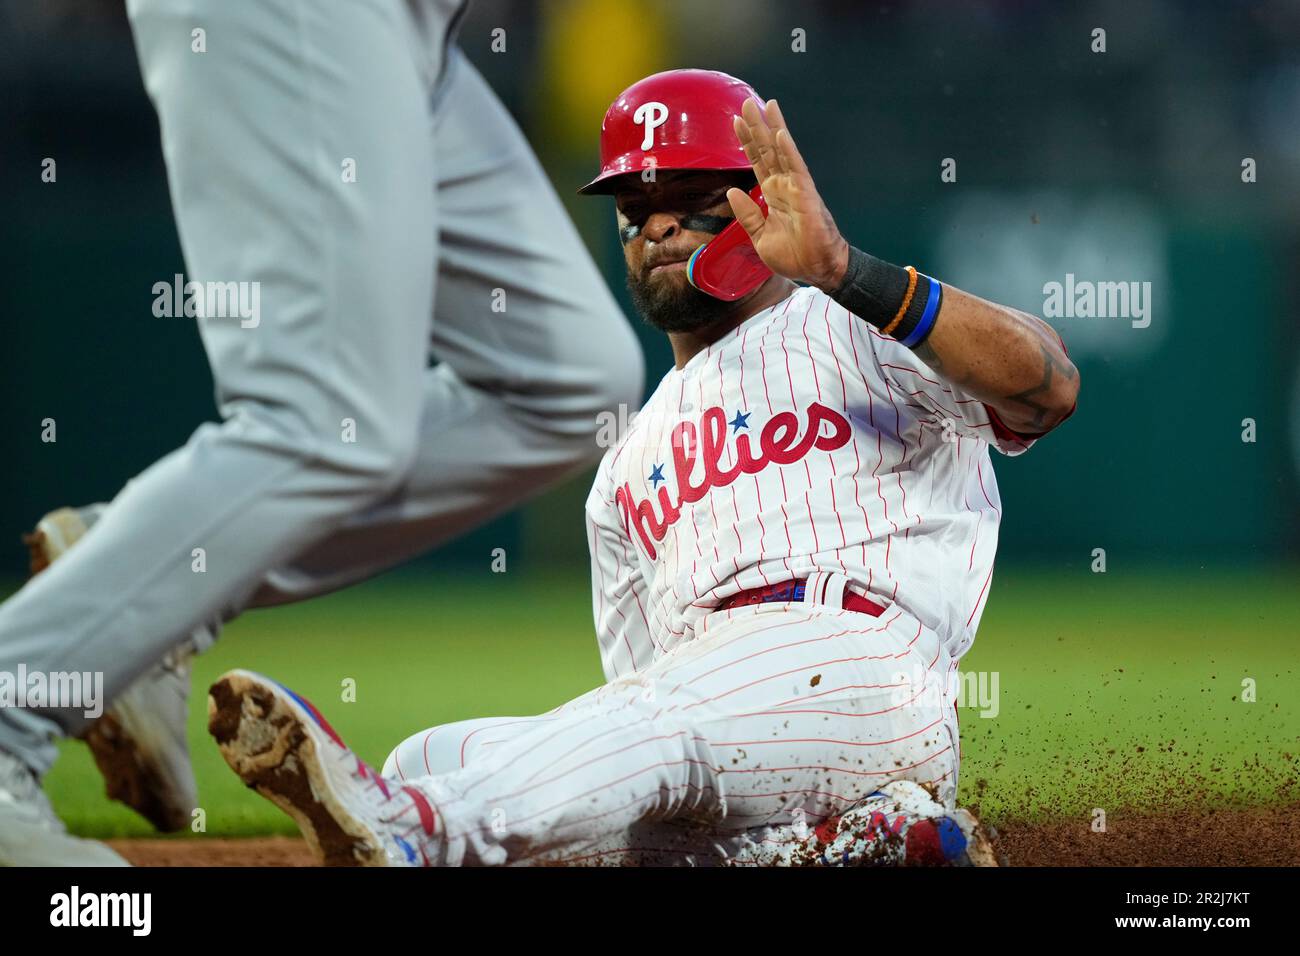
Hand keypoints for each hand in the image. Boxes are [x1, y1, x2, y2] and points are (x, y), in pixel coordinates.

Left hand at [729, 98, 848, 291]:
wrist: (816, 269)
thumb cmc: (793, 255)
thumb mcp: (759, 237)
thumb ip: (746, 215)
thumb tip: (732, 192)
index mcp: (772, 195)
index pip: (757, 162)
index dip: (746, 142)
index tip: (736, 122)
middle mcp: (783, 186)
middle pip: (767, 150)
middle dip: (757, 126)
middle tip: (747, 102)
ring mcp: (796, 187)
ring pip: (781, 152)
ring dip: (773, 128)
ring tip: (765, 105)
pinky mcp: (807, 194)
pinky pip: (796, 169)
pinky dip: (788, 151)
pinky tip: (780, 133)